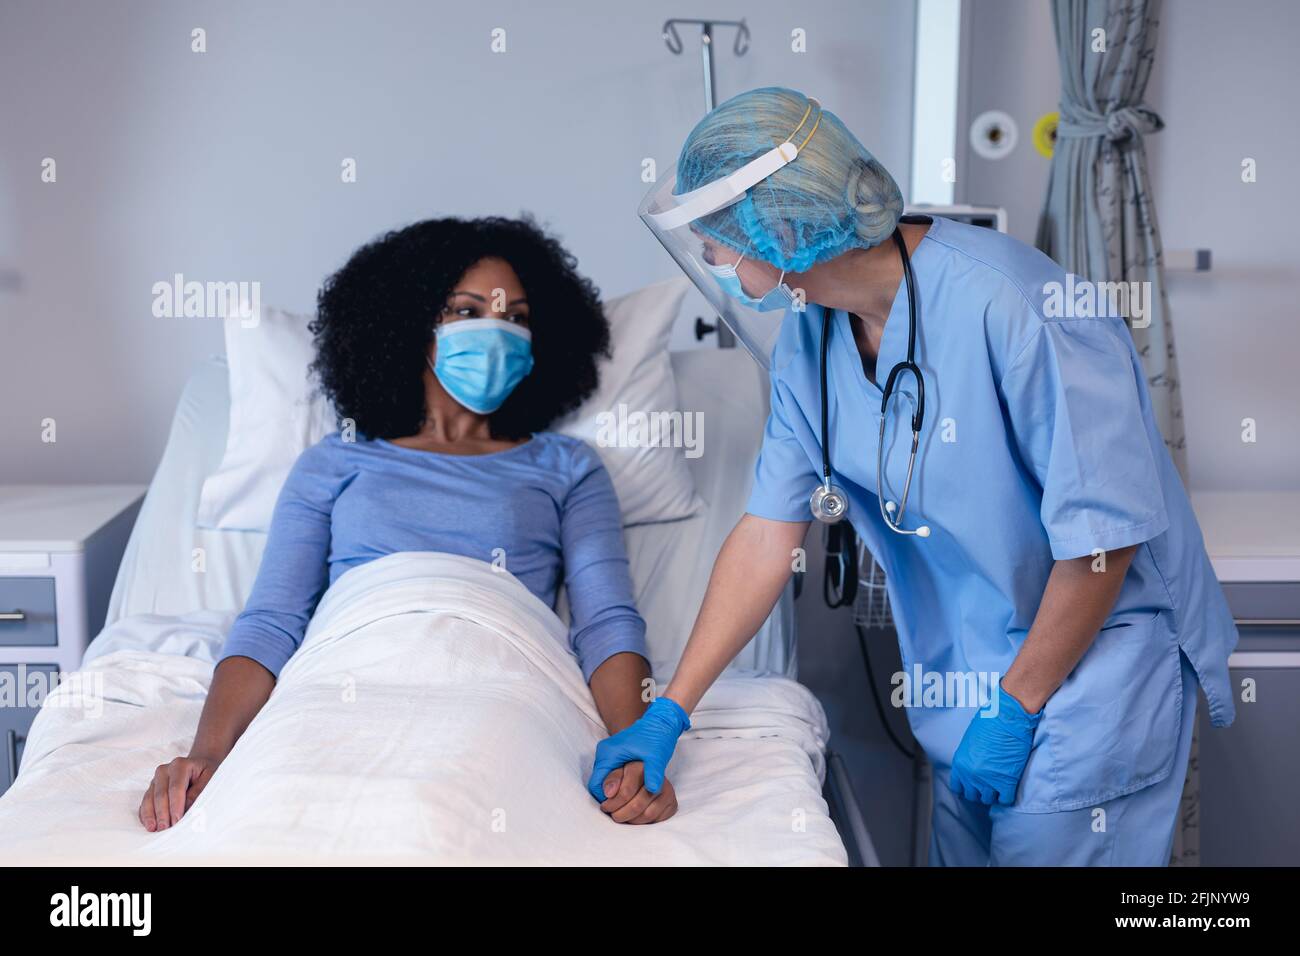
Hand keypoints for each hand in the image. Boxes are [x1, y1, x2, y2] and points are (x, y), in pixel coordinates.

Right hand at [138, 754, 219, 830]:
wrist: (199, 765)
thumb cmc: (207, 773)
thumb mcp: (210, 778)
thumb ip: (198, 792)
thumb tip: (186, 810)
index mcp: (180, 765)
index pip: (176, 788)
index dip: (175, 806)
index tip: (177, 822)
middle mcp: (164, 771)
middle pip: (160, 795)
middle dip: (162, 814)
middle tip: (165, 829)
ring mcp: (155, 780)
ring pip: (149, 799)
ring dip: (151, 815)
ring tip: (153, 830)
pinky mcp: (151, 789)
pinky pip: (145, 803)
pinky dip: (145, 814)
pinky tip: (149, 825)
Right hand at [587, 696, 689, 801]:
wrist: (660, 722)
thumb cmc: (657, 737)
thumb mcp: (656, 756)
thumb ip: (653, 774)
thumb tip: (653, 791)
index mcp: (609, 753)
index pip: (597, 785)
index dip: (606, 800)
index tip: (621, 808)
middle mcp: (604, 753)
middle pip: (598, 783)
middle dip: (609, 798)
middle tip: (625, 808)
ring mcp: (608, 753)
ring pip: (603, 780)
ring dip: (613, 792)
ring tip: (629, 801)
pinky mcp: (615, 755)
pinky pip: (610, 774)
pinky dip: (617, 785)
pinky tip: (631, 791)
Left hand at [594, 761, 678, 823]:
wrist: (646, 771)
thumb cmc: (627, 772)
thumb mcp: (615, 769)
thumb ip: (611, 779)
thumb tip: (609, 793)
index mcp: (642, 767)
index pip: (627, 790)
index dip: (615, 802)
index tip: (605, 806)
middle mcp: (659, 778)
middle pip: (636, 806)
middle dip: (619, 813)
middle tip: (610, 813)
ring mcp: (668, 791)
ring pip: (647, 815)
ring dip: (630, 819)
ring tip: (620, 814)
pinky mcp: (672, 803)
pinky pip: (656, 821)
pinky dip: (642, 822)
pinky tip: (634, 816)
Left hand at [948, 684, 1041, 805]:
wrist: (1007, 718)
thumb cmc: (989, 722)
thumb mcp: (969, 741)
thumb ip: (968, 758)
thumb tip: (973, 766)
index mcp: (960, 764)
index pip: (958, 787)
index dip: (967, 787)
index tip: (973, 785)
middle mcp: (971, 776)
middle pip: (973, 795)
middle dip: (980, 791)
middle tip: (988, 784)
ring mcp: (988, 781)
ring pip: (989, 799)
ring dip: (994, 793)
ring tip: (999, 785)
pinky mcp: (1006, 782)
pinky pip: (1005, 799)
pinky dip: (1007, 796)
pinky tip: (1009, 787)